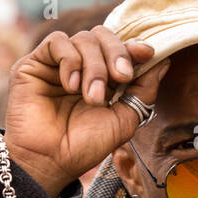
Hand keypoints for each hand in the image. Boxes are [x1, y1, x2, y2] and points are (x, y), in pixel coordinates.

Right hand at [4, 26, 170, 197]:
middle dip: (116, 53)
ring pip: (83, 39)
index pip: (119, 49)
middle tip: (120, 77)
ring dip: (94, 67)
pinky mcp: (36, 63)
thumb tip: (161, 62)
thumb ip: (142, 91)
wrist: (50, 161)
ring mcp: (58, 64)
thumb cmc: (84, 146)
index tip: (146, 53)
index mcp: (103, 80)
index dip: (133, 47)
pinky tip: (71, 86)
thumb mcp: (123, 120)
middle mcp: (81, 68)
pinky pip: (58, 41)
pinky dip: (70, 60)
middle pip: (102, 36)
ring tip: (91, 98)